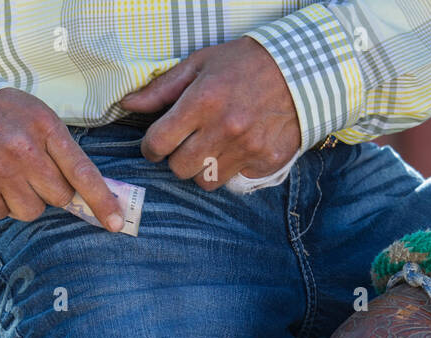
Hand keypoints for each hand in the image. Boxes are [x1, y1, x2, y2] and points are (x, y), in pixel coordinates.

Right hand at [0, 88, 124, 229]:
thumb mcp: (33, 114)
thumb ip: (57, 148)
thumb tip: (82, 190)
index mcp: (44, 128)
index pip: (82, 172)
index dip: (102, 201)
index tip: (117, 223)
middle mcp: (24, 151)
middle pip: (59, 197)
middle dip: (52, 192)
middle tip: (33, 173)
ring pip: (32, 211)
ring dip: (24, 200)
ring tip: (7, 176)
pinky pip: (0, 213)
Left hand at [118, 36, 300, 190]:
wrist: (301, 70)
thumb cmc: (244, 64)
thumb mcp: (200, 64)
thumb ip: (162, 89)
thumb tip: (128, 104)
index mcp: (203, 102)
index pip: (158, 143)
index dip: (151, 147)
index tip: (156, 144)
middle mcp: (224, 129)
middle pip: (179, 169)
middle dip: (177, 158)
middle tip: (188, 143)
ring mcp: (247, 149)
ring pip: (206, 181)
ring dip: (203, 168)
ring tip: (213, 147)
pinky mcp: (267, 162)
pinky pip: (236, 180)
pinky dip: (232, 168)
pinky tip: (239, 148)